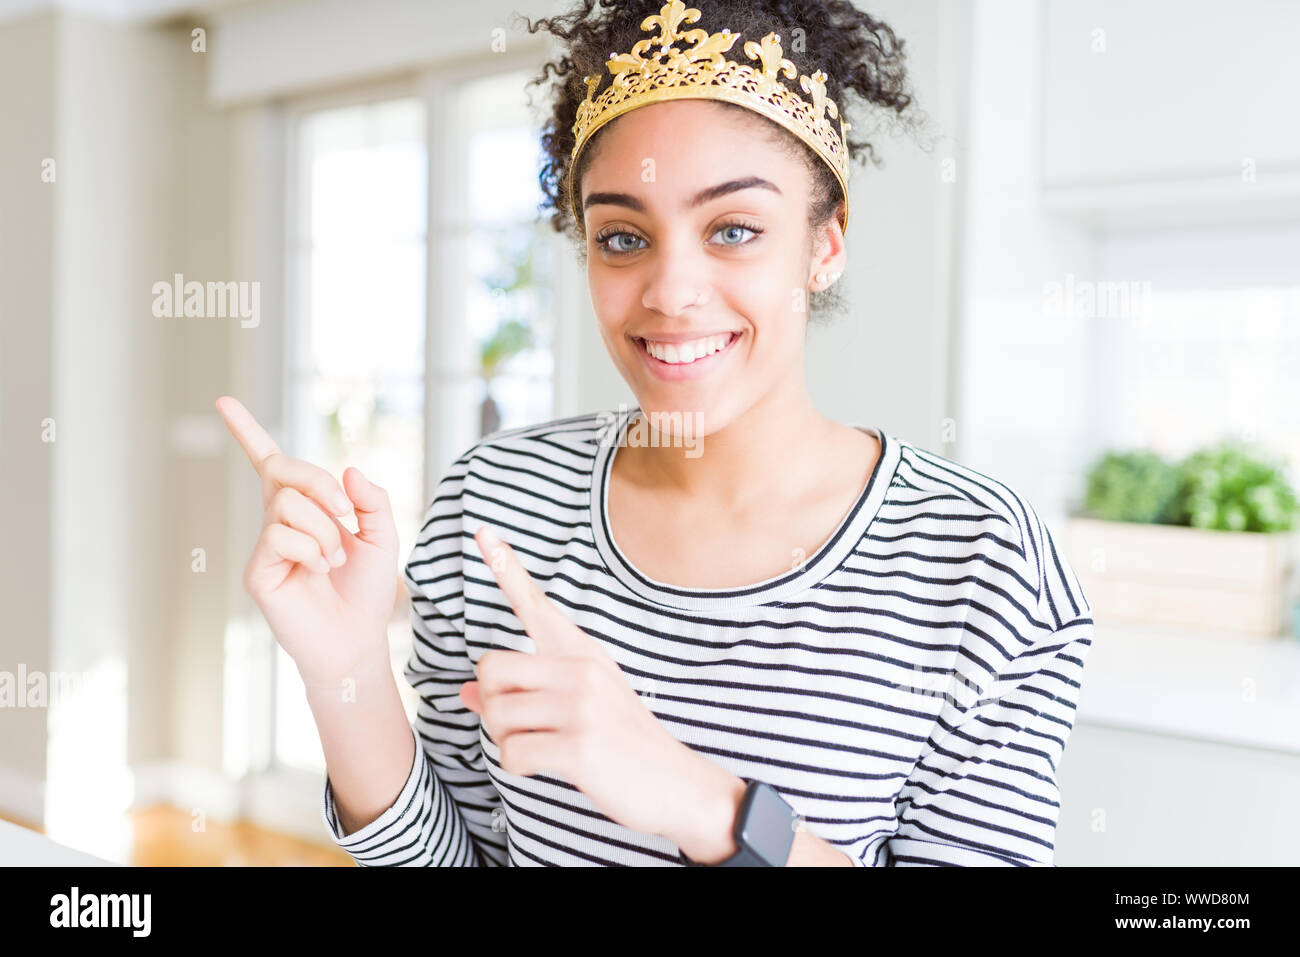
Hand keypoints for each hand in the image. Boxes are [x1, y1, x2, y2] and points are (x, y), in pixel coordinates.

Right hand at [217, 395, 399, 686]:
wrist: (358, 639)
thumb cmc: (367, 590)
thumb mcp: (384, 536)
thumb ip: (372, 500)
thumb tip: (347, 469)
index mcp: (304, 508)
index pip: (269, 462)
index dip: (247, 431)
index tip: (223, 400)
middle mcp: (278, 521)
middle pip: (282, 469)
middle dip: (319, 483)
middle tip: (346, 514)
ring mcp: (264, 546)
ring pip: (287, 504)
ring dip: (325, 529)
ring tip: (335, 560)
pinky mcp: (256, 571)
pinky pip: (279, 536)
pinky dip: (311, 550)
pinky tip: (318, 571)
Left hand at [461, 526, 743, 854]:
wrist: (675, 784)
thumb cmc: (621, 744)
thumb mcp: (581, 706)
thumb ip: (525, 693)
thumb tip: (466, 692)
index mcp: (582, 653)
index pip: (536, 605)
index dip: (506, 568)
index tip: (483, 533)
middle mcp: (581, 670)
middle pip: (491, 668)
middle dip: (492, 703)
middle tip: (522, 725)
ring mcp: (581, 707)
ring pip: (497, 715)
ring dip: (508, 740)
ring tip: (545, 748)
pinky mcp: (579, 747)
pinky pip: (513, 753)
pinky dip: (521, 767)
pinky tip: (550, 767)